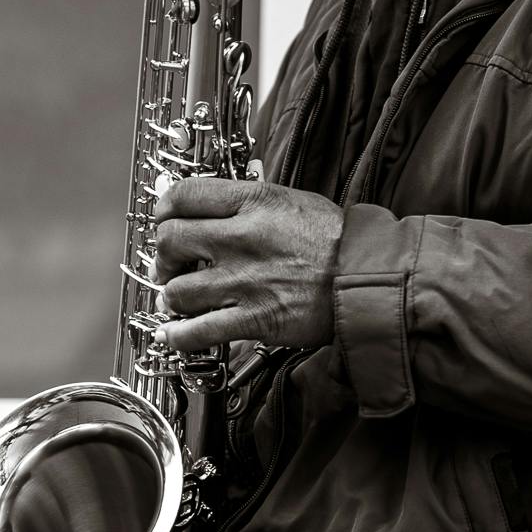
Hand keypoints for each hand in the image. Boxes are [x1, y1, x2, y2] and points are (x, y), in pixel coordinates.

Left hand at [152, 177, 343, 354]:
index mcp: (253, 203)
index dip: (165, 208)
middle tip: (171, 263)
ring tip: (180, 299)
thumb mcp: (292, 201)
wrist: (367, 280)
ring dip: (173, 296)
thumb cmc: (338, 242)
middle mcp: (242, 239)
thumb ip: (251, 203)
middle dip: (164, 254)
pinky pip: (198, 331)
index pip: (185, 196)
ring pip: (178, 289)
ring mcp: (245, 281)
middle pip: (171, 240)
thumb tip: (218, 209)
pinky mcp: (254, 319)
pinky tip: (173, 334)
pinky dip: (178, 336)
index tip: (165, 219)